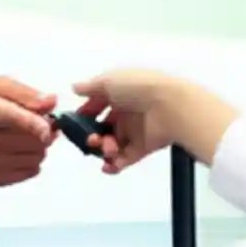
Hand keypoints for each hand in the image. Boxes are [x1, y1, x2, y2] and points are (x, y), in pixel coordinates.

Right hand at [0, 76, 56, 185]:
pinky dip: (32, 161)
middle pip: (36, 140)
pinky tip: (19, 151)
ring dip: (39, 147)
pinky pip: (31, 171)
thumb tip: (51, 102)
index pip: (24, 121)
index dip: (43, 124)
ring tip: (25, 138)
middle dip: (44, 132)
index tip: (48, 124)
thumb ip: (26, 93)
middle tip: (38, 126)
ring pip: (37, 156)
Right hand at [73, 68, 229, 173]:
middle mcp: (128, 111)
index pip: (98, 104)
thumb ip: (90, 87)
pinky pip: (126, 158)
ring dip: (104, 150)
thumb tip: (76, 88)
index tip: (75, 122)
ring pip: (113, 145)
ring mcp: (136, 130)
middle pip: (104, 128)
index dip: (86, 114)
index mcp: (120, 93)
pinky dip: (116, 164)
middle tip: (90, 139)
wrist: (170, 106)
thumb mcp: (109, 81)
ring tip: (107, 149)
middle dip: (92, 136)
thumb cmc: (142, 87)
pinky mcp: (144, 147)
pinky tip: (109, 165)